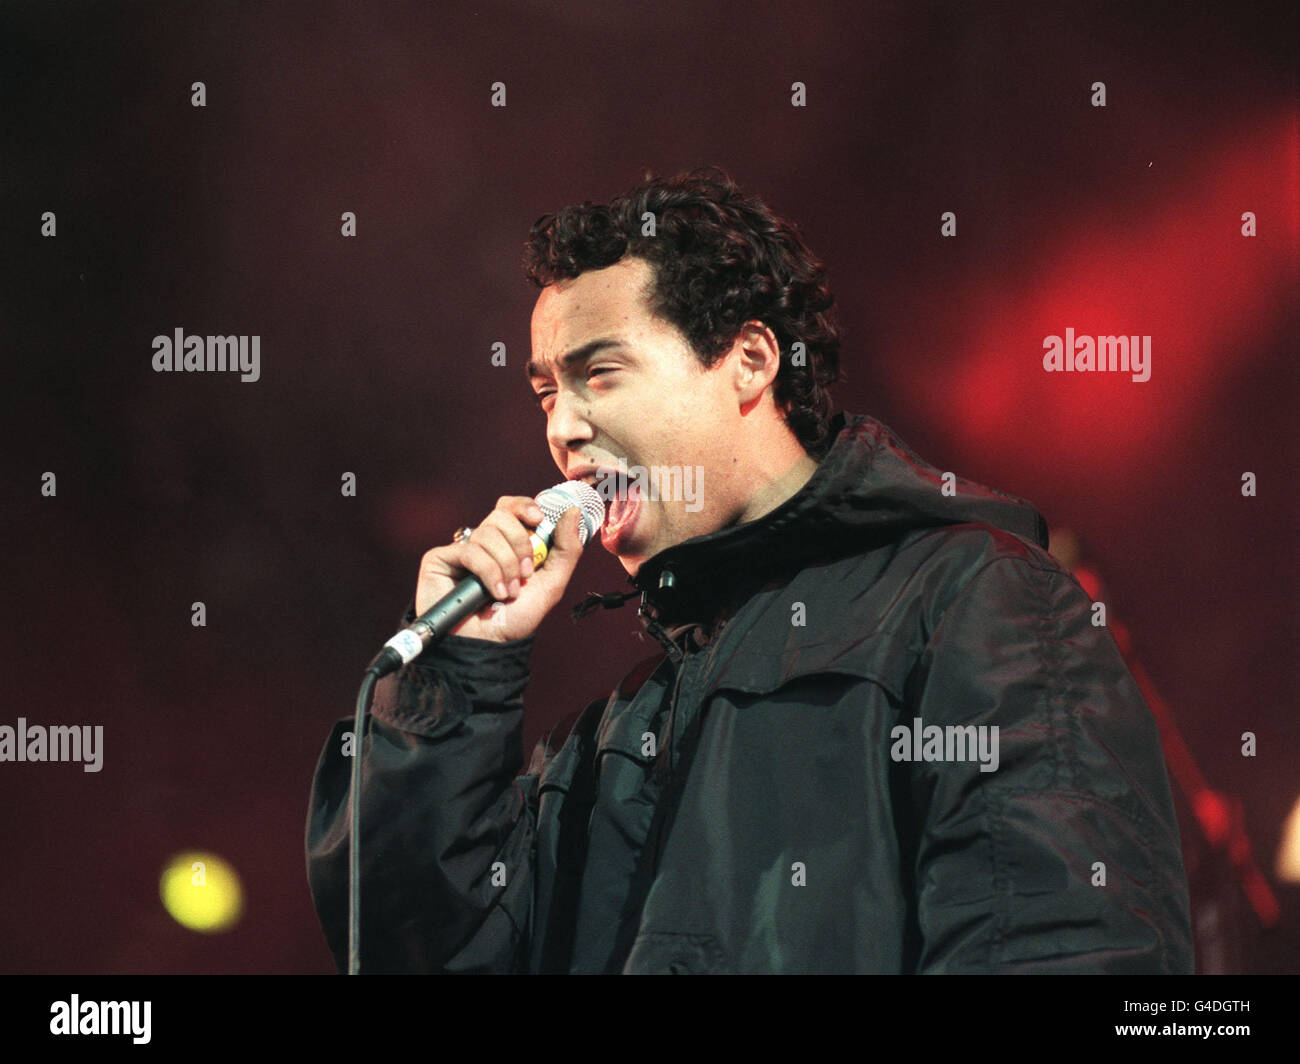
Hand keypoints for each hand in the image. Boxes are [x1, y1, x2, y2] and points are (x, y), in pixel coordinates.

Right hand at [414, 496, 586, 642]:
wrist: (487, 646)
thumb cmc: (514, 619)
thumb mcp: (551, 584)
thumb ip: (566, 549)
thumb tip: (572, 511)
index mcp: (507, 544)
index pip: (512, 507)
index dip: (524, 506)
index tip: (538, 520)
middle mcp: (484, 543)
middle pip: (502, 515)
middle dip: (520, 544)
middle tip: (526, 573)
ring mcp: (461, 550)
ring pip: (488, 533)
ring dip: (506, 566)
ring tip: (508, 593)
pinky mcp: (440, 559)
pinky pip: (470, 550)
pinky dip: (489, 573)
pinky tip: (493, 593)